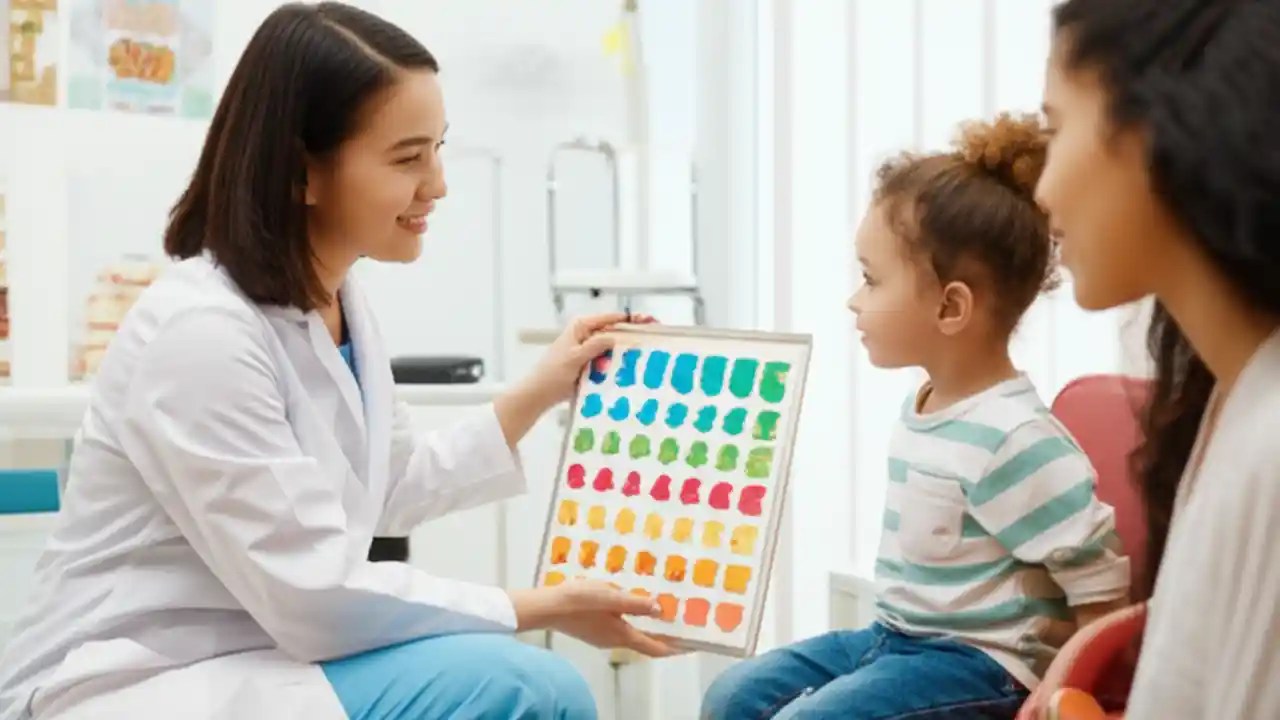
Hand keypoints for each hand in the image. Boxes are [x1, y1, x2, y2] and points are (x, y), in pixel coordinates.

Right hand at [508, 579, 677, 657]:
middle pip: (646, 643)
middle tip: (682, 627)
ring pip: (633, 636)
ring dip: (650, 630)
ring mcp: (603, 637)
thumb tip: (660, 609)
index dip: (675, 648)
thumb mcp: (610, 597)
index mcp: (622, 634)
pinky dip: (635, 624)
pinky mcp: (594, 630)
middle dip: (665, 637)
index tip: (692, 645)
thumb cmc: (579, 600)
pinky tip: (634, 609)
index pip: (655, 647)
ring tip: (663, 615)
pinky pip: (621, 630)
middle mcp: (615, 640)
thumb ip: (635, 603)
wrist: (547, 608)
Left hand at [521, 312, 656, 409]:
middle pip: (616, 331)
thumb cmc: (552, 373)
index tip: (650, 323)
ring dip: (629, 351)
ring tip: (650, 353)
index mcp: (582, 326)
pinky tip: (635, 368)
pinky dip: (620, 364)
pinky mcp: (592, 363)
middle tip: (654, 337)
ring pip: (615, 347)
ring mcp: (591, 349)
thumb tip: (615, 336)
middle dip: (634, 334)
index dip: (631, 319)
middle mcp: (588, 334)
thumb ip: (594, 346)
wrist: (540, 393)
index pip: (611, 318)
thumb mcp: (575, 357)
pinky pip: (610, 361)